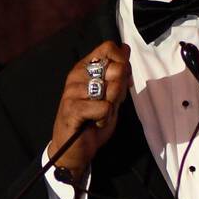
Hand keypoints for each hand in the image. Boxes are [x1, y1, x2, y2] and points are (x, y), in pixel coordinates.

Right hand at [49, 41, 131, 185]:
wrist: (73, 150)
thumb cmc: (91, 122)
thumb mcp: (110, 96)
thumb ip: (118, 74)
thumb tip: (126, 49)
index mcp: (85, 68)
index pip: (109, 47)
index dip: (123, 62)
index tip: (122, 81)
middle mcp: (77, 75)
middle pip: (115, 68)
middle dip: (120, 90)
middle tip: (108, 105)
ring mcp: (72, 91)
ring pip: (111, 89)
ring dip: (112, 107)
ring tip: (99, 115)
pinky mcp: (72, 107)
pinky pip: (104, 107)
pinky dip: (105, 118)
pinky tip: (94, 123)